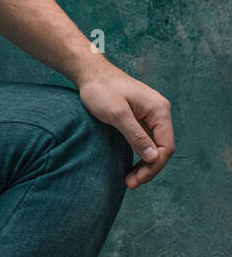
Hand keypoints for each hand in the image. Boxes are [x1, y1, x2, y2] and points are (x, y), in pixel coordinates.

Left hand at [74, 58, 173, 189]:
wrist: (90, 73)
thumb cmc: (101, 90)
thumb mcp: (117, 114)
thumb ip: (136, 136)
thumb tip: (153, 158)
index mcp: (159, 110)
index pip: (166, 146)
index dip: (154, 166)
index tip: (137, 180)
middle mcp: (159, 112)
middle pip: (162, 148)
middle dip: (149, 168)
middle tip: (131, 184)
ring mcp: (150, 115)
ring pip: (154, 146)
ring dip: (145, 164)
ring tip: (130, 180)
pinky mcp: (140, 117)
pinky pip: (145, 140)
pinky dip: (139, 154)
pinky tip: (130, 166)